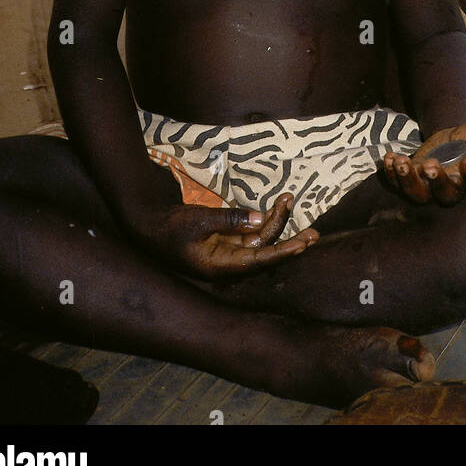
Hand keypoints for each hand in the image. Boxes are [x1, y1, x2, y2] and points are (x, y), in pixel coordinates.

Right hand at [133, 195, 317, 279]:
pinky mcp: (227, 239)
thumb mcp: (199, 220)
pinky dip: (264, 218)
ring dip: (276, 221)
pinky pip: (252, 232)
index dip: (281, 253)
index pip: (258, 261)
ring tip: (289, 199)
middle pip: (265, 252)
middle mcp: (229, 262)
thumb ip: (230, 219)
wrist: (151, 225)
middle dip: (289, 241)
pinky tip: (276, 204)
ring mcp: (229, 250)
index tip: (302, 245)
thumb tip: (260, 217)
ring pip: (261, 239)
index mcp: (221, 266)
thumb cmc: (171, 228)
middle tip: (314, 233)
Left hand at [381, 101, 465, 205]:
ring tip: (402, 162)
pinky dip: (392, 174)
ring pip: (419, 194)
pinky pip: (400, 184)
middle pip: (447, 195)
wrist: (459, 143)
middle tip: (431, 166)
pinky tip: (389, 158)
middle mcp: (455, 185)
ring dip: (408, 181)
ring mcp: (431, 185)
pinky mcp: (414, 179)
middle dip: (437, 183)